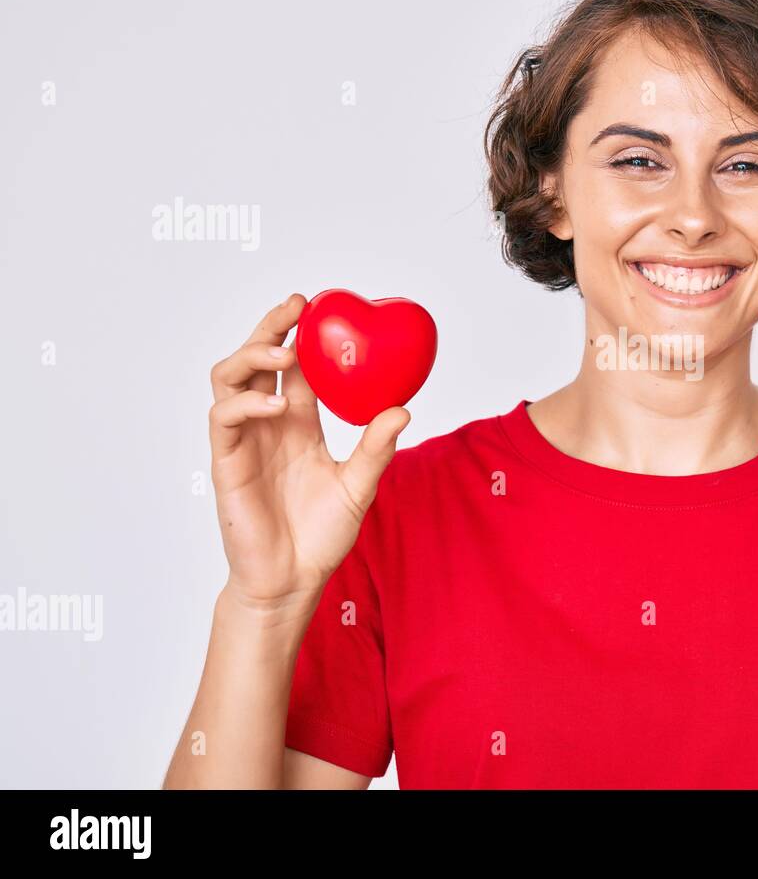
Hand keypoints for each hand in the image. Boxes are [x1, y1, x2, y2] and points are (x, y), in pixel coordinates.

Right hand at [208, 294, 410, 607]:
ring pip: (230, 377)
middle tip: (297, 306)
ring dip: (252, 353)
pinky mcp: (227, 461)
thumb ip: (376, 449)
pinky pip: (224, 417)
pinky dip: (247, 401)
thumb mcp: (360, 486)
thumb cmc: (322, 535)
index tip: (322, 306)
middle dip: (272, 326)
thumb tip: (404, 410)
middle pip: (257, 358)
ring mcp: (245, 439)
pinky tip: (277, 403)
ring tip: (285, 351)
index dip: (303, 334)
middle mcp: (269, 423)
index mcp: (299, 422)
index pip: (296, 366)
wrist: (293, 580)